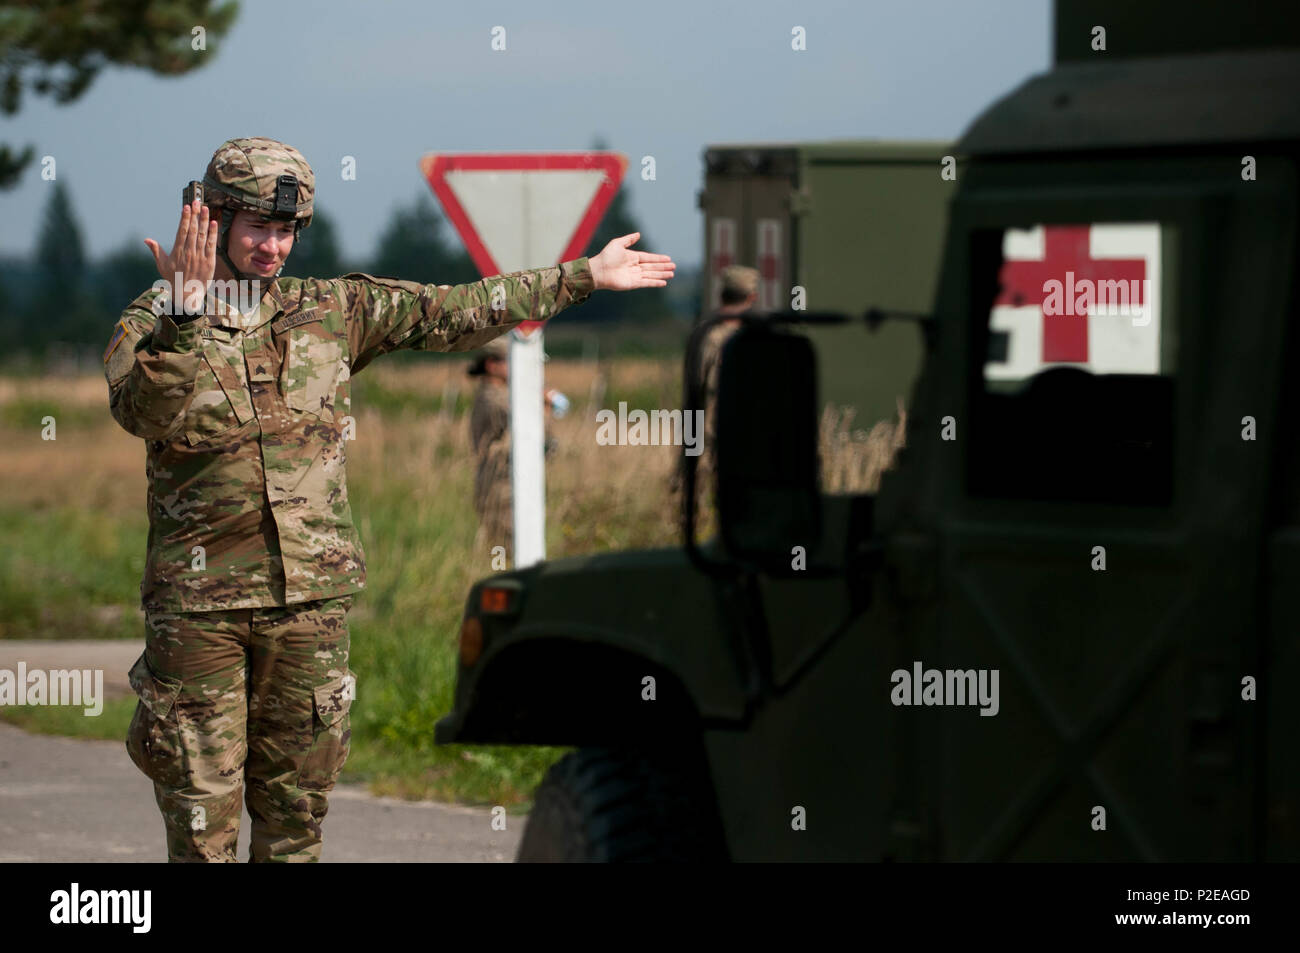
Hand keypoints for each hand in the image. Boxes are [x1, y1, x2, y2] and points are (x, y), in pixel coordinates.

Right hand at [144, 198, 217, 316]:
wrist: (187, 295)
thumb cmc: (173, 279)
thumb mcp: (162, 265)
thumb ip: (156, 250)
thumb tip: (146, 239)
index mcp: (177, 251)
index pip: (182, 230)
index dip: (185, 218)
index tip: (186, 207)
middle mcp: (189, 252)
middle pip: (193, 230)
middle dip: (195, 214)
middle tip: (196, 201)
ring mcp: (200, 256)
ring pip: (203, 235)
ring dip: (204, 220)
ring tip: (205, 208)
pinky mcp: (209, 262)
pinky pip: (212, 245)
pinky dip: (213, 234)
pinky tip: (213, 223)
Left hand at [588, 233, 674, 290]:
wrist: (598, 270)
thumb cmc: (606, 256)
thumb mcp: (617, 244)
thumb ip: (629, 239)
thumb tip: (639, 234)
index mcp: (632, 257)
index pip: (649, 258)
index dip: (659, 258)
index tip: (668, 259)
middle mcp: (635, 267)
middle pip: (652, 267)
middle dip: (663, 267)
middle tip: (674, 267)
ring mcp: (635, 276)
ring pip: (651, 275)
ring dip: (662, 274)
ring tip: (672, 274)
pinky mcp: (633, 284)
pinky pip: (647, 282)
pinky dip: (655, 282)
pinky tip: (663, 283)